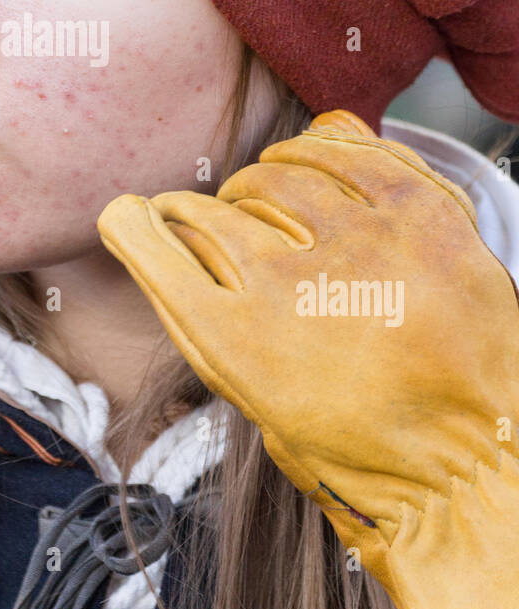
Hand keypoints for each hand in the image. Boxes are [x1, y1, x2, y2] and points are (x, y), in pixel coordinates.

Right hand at [96, 109, 518, 608]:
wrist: (475, 462)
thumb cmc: (363, 447)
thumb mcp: (257, 404)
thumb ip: (207, 322)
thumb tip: (170, 244)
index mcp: (243, 341)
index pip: (156, 243)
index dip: (135, 224)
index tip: (133, 218)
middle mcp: (296, 284)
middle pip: (213, 209)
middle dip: (198, 214)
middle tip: (211, 226)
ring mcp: (366, 242)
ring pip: (277, 171)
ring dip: (255, 182)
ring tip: (260, 197)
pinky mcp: (422, 214)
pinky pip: (348, 146)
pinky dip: (317, 146)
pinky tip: (306, 159)